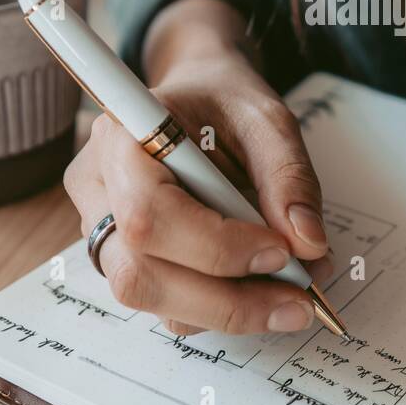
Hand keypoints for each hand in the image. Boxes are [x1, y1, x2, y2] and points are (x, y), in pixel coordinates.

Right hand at [63, 0, 330, 334]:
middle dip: (226, 301)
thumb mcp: (268, 118)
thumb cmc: (223, 99)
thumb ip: (289, 176)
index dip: (216, 247)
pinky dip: (220, 307)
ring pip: (150, 297)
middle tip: (299, 302)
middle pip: (139, 273)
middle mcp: (98, 189)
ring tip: (291, 294)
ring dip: (228, 310)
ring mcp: (101, 228)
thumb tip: (307, 244)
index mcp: (122, 138)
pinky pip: (165, 301)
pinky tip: (263, 286)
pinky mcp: (123, 256)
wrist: (196, 93)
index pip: (150, 213)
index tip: (282, 251)